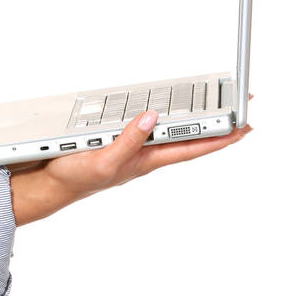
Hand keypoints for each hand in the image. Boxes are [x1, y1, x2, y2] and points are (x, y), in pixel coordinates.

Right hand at [6, 94, 253, 197]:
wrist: (50, 185)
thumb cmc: (76, 178)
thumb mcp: (104, 160)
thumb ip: (128, 140)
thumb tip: (153, 118)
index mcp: (148, 159)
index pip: (193, 147)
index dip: (220, 137)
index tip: (244, 126)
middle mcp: (146, 154)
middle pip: (190, 139)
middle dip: (217, 127)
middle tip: (243, 112)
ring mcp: (135, 149)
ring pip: (172, 133)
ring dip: (196, 123)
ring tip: (217, 111)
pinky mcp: (121, 141)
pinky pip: (150, 127)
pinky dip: (165, 118)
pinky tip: (169, 111)